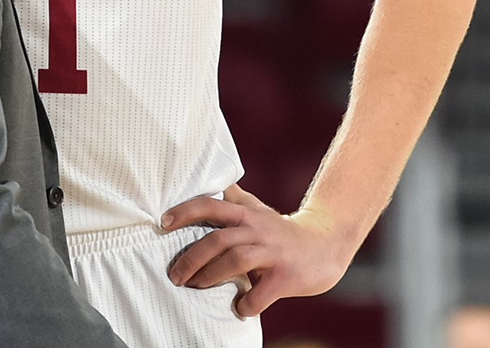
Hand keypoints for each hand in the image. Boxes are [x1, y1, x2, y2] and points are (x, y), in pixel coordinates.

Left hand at [160, 184, 355, 317]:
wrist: (326, 244)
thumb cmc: (284, 231)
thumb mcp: (259, 210)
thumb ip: (235, 199)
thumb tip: (210, 182)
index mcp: (247, 214)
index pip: (210, 206)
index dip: (185, 212)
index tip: (163, 223)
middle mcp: (258, 229)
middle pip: (217, 239)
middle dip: (191, 258)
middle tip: (175, 275)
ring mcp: (273, 253)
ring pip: (235, 260)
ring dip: (211, 276)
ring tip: (196, 287)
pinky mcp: (286, 276)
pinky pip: (260, 293)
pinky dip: (246, 303)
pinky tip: (238, 307)